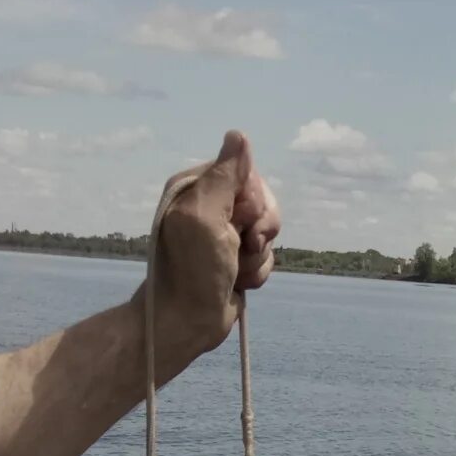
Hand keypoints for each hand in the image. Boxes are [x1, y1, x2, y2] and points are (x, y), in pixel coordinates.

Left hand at [142, 130, 281, 364]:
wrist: (188, 320)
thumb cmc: (193, 269)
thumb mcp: (206, 216)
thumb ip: (224, 176)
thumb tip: (238, 135)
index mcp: (198, 186)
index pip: (247, 174)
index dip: (253, 199)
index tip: (239, 219)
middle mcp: (211, 205)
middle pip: (263, 202)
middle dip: (261, 228)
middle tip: (242, 245)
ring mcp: (225, 232)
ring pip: (268, 232)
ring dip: (257, 255)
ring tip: (234, 268)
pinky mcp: (236, 257)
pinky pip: (266, 256)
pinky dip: (257, 272)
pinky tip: (237, 281)